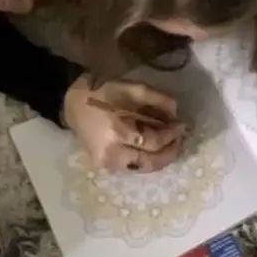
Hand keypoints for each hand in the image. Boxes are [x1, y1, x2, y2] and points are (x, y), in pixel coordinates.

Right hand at [62, 75, 186, 172]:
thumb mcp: (134, 88)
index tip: (183, 126)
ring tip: (171, 146)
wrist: (73, 101)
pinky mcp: (102, 165)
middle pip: (149, 162)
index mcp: (117, 132)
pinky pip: (130, 166)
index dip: (171, 135)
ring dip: (159, 159)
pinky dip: (145, 159)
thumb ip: (158, 100)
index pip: (153, 141)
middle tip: (182, 141)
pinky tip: (154, 149)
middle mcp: (111, 153)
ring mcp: (105, 163)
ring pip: (141, 168)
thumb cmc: (104, 91)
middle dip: (170, 153)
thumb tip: (176, 114)